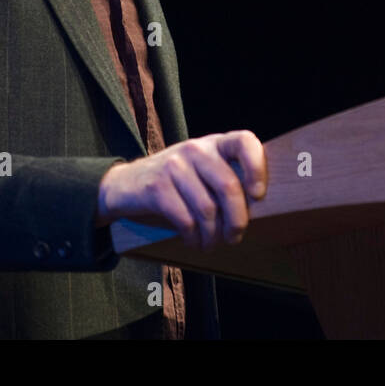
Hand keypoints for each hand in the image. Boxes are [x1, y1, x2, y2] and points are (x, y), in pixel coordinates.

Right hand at [95, 130, 266, 250]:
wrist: (126, 184)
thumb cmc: (177, 182)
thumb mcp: (202, 170)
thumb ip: (226, 179)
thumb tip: (256, 210)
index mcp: (214, 143)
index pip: (245, 141)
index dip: (257, 167)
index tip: (258, 195)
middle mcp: (196, 149)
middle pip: (228, 186)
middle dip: (237, 220)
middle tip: (234, 237)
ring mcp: (174, 165)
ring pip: (207, 209)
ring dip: (213, 235)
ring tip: (211, 244)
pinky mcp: (157, 186)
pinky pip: (185, 220)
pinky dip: (193, 238)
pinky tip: (194, 242)